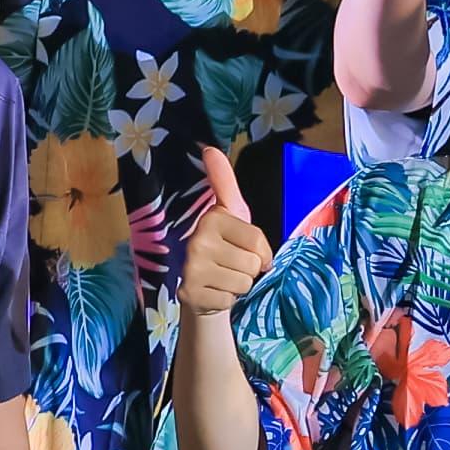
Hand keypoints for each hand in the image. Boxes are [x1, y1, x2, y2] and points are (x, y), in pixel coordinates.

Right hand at [175, 143, 273, 317]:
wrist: (200, 284)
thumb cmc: (223, 245)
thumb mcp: (231, 211)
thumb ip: (224, 182)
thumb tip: (209, 148)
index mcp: (212, 218)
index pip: (259, 243)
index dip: (261, 252)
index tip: (243, 248)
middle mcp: (197, 241)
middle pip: (253, 264)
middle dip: (249, 270)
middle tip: (230, 265)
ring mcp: (190, 269)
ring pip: (243, 283)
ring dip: (238, 285)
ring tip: (221, 277)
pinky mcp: (189, 294)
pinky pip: (229, 300)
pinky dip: (226, 300)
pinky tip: (212, 290)